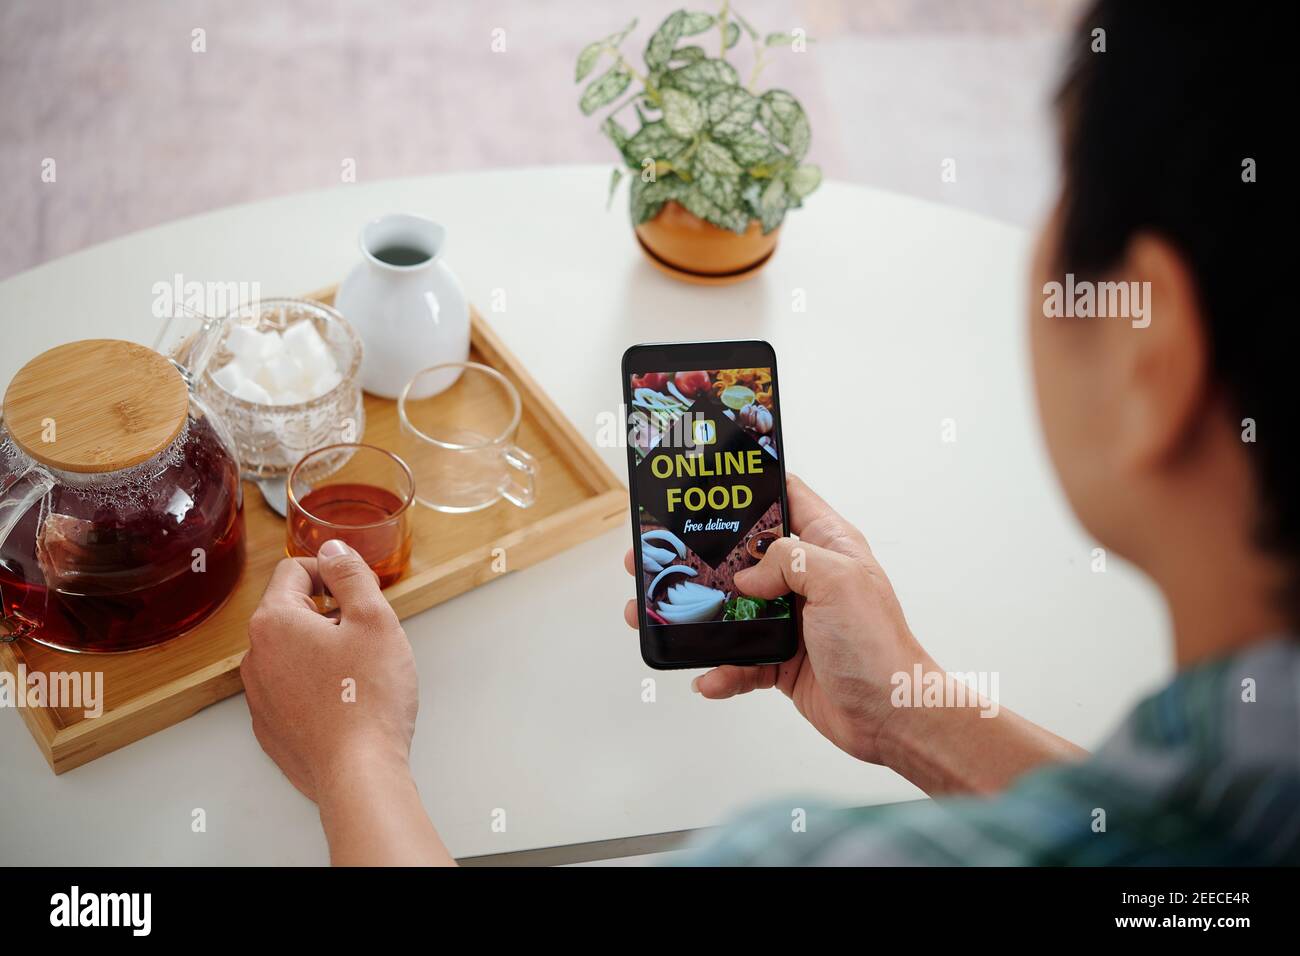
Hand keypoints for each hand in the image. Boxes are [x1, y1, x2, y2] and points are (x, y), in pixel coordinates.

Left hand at [241, 540, 417, 802]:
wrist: (359, 774)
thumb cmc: (367, 698)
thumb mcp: (374, 618)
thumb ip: (351, 574)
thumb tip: (333, 548)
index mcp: (274, 622)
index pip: (295, 571)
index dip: (333, 573)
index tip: (359, 591)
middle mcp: (255, 657)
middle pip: (292, 612)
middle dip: (331, 614)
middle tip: (368, 636)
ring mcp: (259, 696)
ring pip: (292, 652)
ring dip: (323, 651)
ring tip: (360, 672)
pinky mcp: (270, 728)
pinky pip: (291, 689)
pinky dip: (316, 686)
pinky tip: (347, 702)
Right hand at [625, 475, 935, 764]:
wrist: (893, 717)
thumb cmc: (878, 646)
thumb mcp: (838, 580)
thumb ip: (787, 560)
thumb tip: (746, 576)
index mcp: (826, 545)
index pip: (785, 497)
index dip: (748, 486)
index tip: (703, 484)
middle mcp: (805, 578)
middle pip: (740, 555)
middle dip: (696, 556)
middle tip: (653, 554)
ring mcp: (791, 620)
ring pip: (729, 609)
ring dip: (693, 615)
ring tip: (651, 614)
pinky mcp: (781, 662)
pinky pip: (738, 660)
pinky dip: (720, 669)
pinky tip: (707, 676)